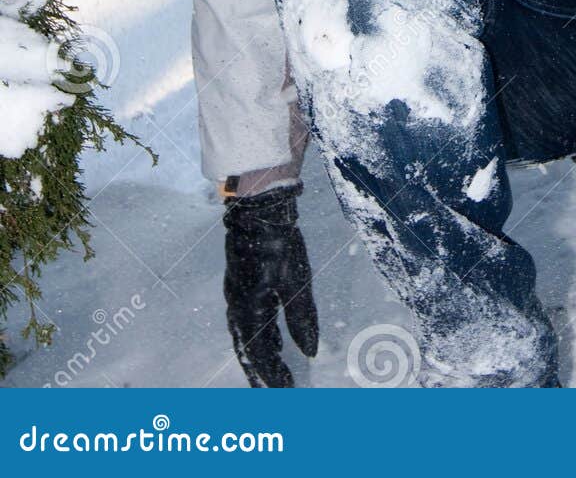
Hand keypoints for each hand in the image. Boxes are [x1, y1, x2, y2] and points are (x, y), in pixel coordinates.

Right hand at [222, 182, 318, 386]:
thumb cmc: (278, 244)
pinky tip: (270, 339)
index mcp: (250, 311)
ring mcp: (236, 296)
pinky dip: (257, 337)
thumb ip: (302, 318)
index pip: (260, 355)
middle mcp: (237, 308)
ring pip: (245, 337)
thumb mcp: (296, 282)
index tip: (286, 393)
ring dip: (259, 356)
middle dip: (261, 373)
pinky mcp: (240, 285)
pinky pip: (246, 322)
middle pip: (248, 350)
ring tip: (274, 372)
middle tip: (274, 393)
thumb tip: (310, 351)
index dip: (273, 376)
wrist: (258, 209)